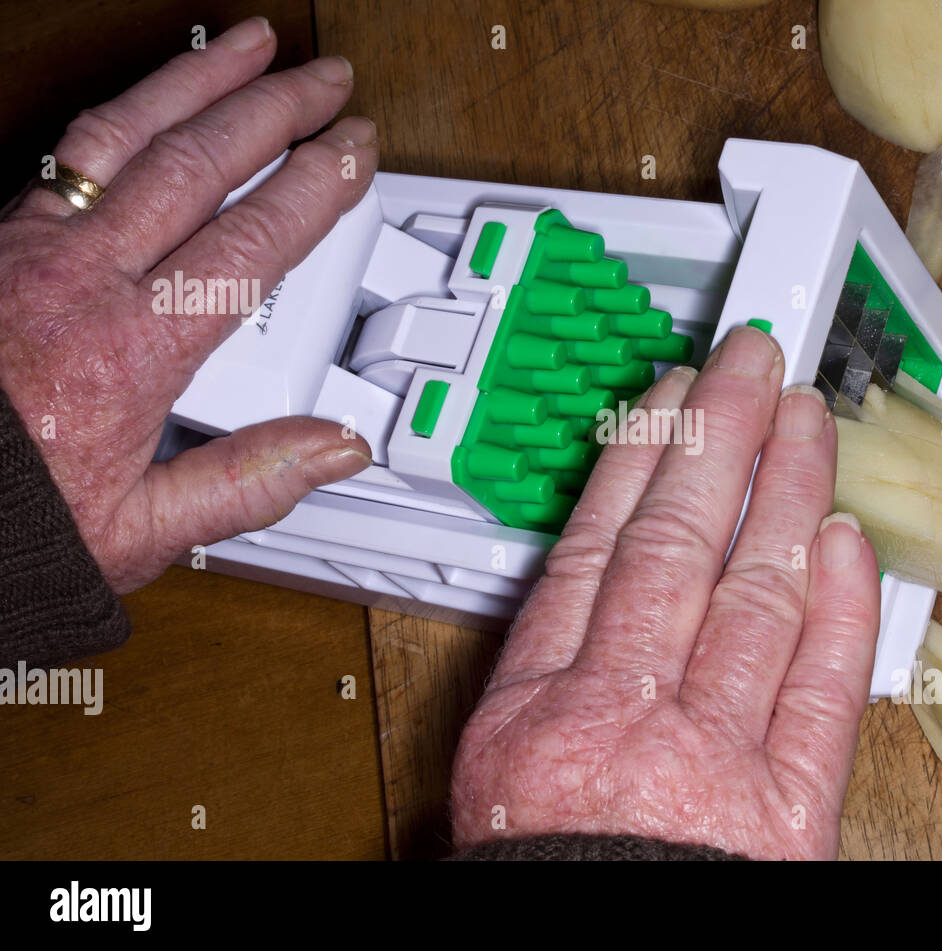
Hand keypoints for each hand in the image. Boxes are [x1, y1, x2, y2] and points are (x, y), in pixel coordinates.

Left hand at [0, 16, 377, 591]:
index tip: (353, 153)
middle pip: (199, 164)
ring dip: (201, 81)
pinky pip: (73, 151)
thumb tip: (333, 448)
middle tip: (325, 81)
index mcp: (133, 347)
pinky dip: (127, 111)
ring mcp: (32, 246)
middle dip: (275, 110)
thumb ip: (244, 485)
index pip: (252, 241)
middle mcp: (82, 278)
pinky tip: (153, 98)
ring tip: (253, 45)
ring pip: (130, 134)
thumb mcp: (136, 531)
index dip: (315, 186)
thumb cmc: (8, 515)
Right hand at [450, 326, 881, 859]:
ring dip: (785, 496)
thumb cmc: (547, 883)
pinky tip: (849, 538)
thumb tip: (591, 573)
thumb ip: (545, 669)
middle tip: (750, 361)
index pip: (595, 550)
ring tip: (805, 419)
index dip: (637, 459)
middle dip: (716, 440)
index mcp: (540, 710)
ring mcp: (713, 752)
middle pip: (675, 546)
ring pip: (754, 592)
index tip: (669, 397)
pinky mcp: (790, 806)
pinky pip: (823, 688)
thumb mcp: (496, 776)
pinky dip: (842, 608)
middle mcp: (626, 713)